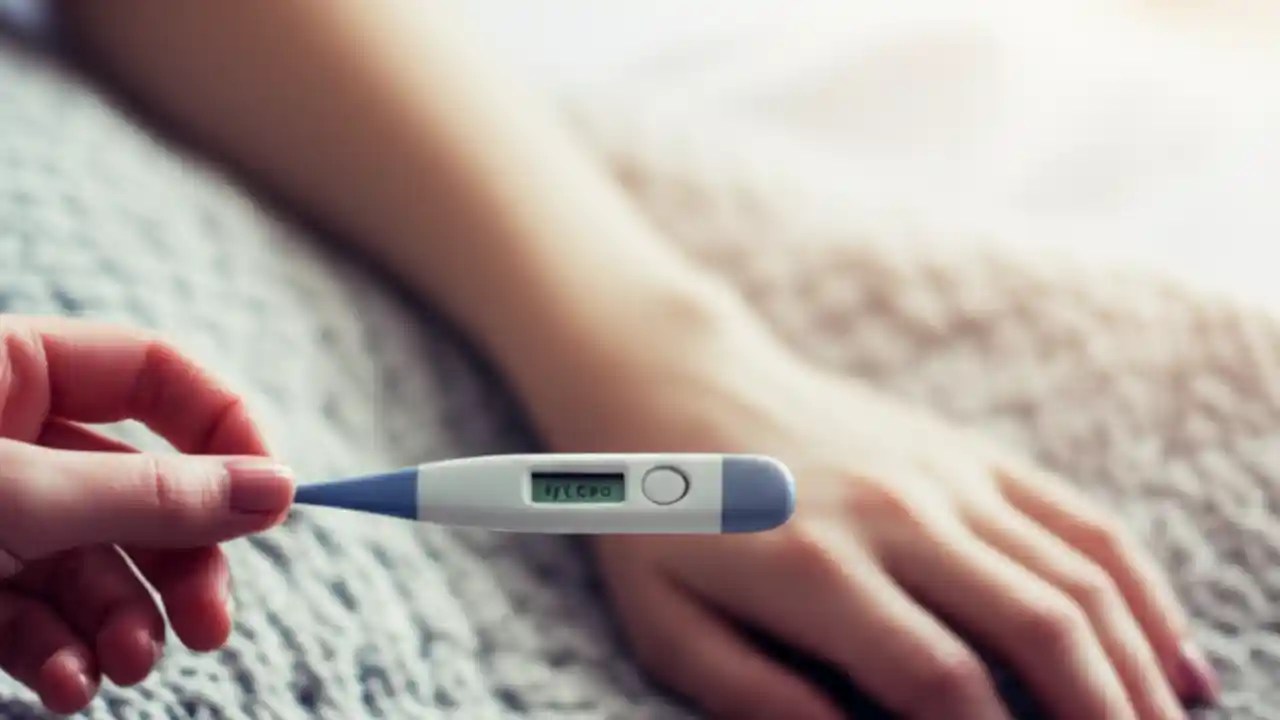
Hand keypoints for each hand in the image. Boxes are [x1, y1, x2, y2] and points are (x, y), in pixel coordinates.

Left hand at [0, 316, 293, 713]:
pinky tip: (67, 685)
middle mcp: (8, 437)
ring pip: (94, 562)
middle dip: (180, 561)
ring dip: (123, 623)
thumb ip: (150, 495)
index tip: (275, 496)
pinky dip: (62, 655)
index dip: (225, 426)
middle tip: (210, 622)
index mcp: (12, 367)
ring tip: (128, 665)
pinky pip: (36, 616)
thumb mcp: (20, 496)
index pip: (155, 372)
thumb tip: (279, 489)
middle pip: (141, 486)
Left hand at [538, 312, 1215, 719]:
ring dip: (1135, 670)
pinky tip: (1171, 657)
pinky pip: (1080, 520)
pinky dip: (1140, 591)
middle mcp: (895, 513)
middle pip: (1037, 629)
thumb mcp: (670, 625)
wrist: (680, 391)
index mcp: (814, 568)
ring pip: (1078, 577)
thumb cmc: (665, 527)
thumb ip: (757, 698)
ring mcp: (944, 474)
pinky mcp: (970, 454)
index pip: (940, 682)